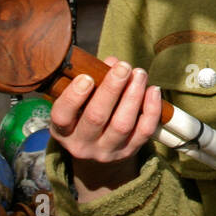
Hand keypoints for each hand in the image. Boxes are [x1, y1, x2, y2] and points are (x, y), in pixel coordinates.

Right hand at [49, 57, 162, 200]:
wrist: (99, 152)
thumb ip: (93, 81)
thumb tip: (112, 63)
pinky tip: (153, 90)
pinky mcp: (129, 152)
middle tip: (123, 66)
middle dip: (111, 89)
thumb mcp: (80, 103)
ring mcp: (107, 151)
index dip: (73, 97)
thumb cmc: (87, 116)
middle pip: (96, 117)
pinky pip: (144, 132)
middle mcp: (82, 144)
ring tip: (139, 74)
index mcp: (63, 130)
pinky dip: (151, 110)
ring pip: (122, 125)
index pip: (62, 116)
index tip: (86, 77)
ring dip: (133, 96)